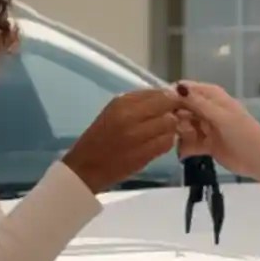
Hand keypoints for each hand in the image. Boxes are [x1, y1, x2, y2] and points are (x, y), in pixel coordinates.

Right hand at [62, 89, 179, 193]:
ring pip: (171, 125)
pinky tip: (156, 142)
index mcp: (122, 103)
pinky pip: (167, 143)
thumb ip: (140, 100)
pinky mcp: (145, 155)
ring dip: (169, 127)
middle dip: (172, 111)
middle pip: (168, 108)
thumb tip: (169, 93)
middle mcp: (131, 117)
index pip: (160, 94)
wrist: (87, 167)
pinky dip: (166, 141)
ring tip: (159, 130)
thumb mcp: (114, 109)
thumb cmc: (100, 135)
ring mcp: (139, 137)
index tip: (170, 102)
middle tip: (168, 116)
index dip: (171, 97)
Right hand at [174, 82, 259, 191]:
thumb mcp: (221, 116)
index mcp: (212, 96)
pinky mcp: (206, 144)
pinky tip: (183, 153)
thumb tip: (177, 86)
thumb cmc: (243, 134)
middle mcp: (207, 109)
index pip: (186, 89)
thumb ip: (198, 102)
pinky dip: (185, 148)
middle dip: (176, 118)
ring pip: (183, 126)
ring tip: (188, 141)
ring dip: (181, 133)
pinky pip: (188, 143)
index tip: (162, 107)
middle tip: (182, 128)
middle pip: (182, 108)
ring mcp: (206, 127)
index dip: (173, 96)